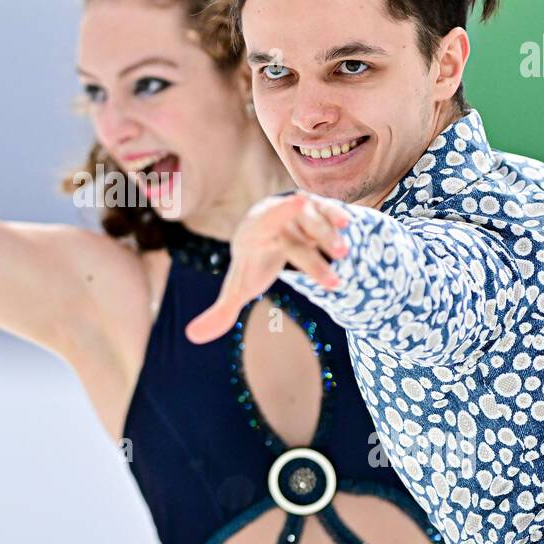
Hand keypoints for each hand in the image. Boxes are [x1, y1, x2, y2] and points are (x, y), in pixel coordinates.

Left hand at [185, 191, 350, 343]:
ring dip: (329, 236)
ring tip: (344, 256)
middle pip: (294, 239)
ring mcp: (298, 211)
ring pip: (314, 220)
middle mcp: (276, 217)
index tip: (293, 207)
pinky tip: (350, 225)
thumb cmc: (253, 261)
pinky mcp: (318, 210)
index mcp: (253, 233)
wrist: (269, 231)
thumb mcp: (239, 285)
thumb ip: (221, 311)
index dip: (278, 216)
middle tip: (332, 285)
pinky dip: (337, 216)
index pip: (264, 225)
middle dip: (311, 260)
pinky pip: (328, 209)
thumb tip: (192, 337)